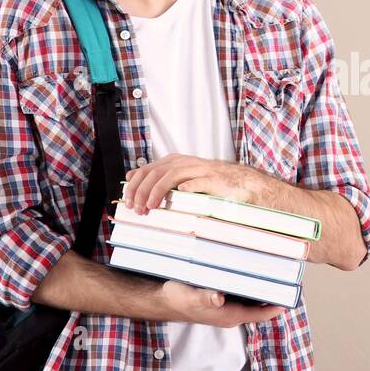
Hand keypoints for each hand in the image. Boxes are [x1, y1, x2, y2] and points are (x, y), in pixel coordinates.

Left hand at [122, 154, 272, 213]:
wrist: (241, 183)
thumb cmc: (211, 184)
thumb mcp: (182, 178)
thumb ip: (160, 178)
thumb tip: (134, 179)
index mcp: (176, 161)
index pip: (148, 169)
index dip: (135, 184)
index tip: (128, 200)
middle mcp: (186, 162)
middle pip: (156, 173)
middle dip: (142, 191)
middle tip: (137, 209)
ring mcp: (200, 170)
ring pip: (171, 176)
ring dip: (157, 192)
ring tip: (150, 207)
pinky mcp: (214, 179)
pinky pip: (198, 181)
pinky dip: (187, 187)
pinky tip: (180, 194)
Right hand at [158, 279, 287, 327]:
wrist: (163, 299)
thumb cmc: (178, 299)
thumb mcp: (191, 297)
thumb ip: (206, 298)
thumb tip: (218, 298)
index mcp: (231, 315)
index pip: (262, 313)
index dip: (278, 305)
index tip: (293, 292)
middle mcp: (233, 312)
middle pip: (261, 304)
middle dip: (275, 291)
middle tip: (291, 274)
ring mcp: (229, 305)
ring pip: (253, 297)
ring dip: (265, 285)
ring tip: (279, 267)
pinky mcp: (223, 297)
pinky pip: (244, 290)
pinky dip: (252, 281)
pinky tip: (255, 267)